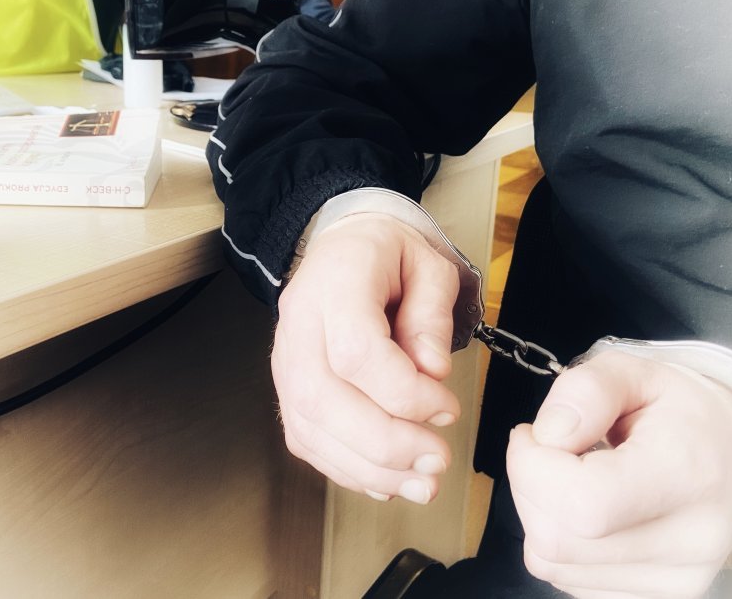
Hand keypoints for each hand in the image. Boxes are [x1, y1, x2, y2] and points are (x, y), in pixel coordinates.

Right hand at [272, 213, 461, 502]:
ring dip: (369, 468)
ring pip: (310, 428)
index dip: (404, 393)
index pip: (356, 352)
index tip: (447, 406)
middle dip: (387, 443)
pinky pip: (306, 440)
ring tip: (421, 482)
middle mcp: (298, 324)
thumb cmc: (387, 255)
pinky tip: (387, 478)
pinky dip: (346, 468)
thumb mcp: (428, 265)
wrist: (342, 249)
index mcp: (335, 284)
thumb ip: (432, 315)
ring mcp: (285, 360)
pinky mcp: (287, 388)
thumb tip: (431, 371)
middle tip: (438, 458)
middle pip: (324, 399)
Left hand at [507, 352, 731, 598]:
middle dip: (527, 484)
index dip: (531, 467)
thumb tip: (548, 434)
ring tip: (565, 475)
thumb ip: (587, 389)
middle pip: (556, 538)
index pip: (582, 502)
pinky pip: (566, 579)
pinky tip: (581, 508)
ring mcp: (673, 581)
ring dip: (537, 512)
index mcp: (687, 473)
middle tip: (544, 448)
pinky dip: (556, 541)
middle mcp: (688, 541)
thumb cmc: (682, 412)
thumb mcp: (636, 371)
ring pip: (552, 563)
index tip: (531, 434)